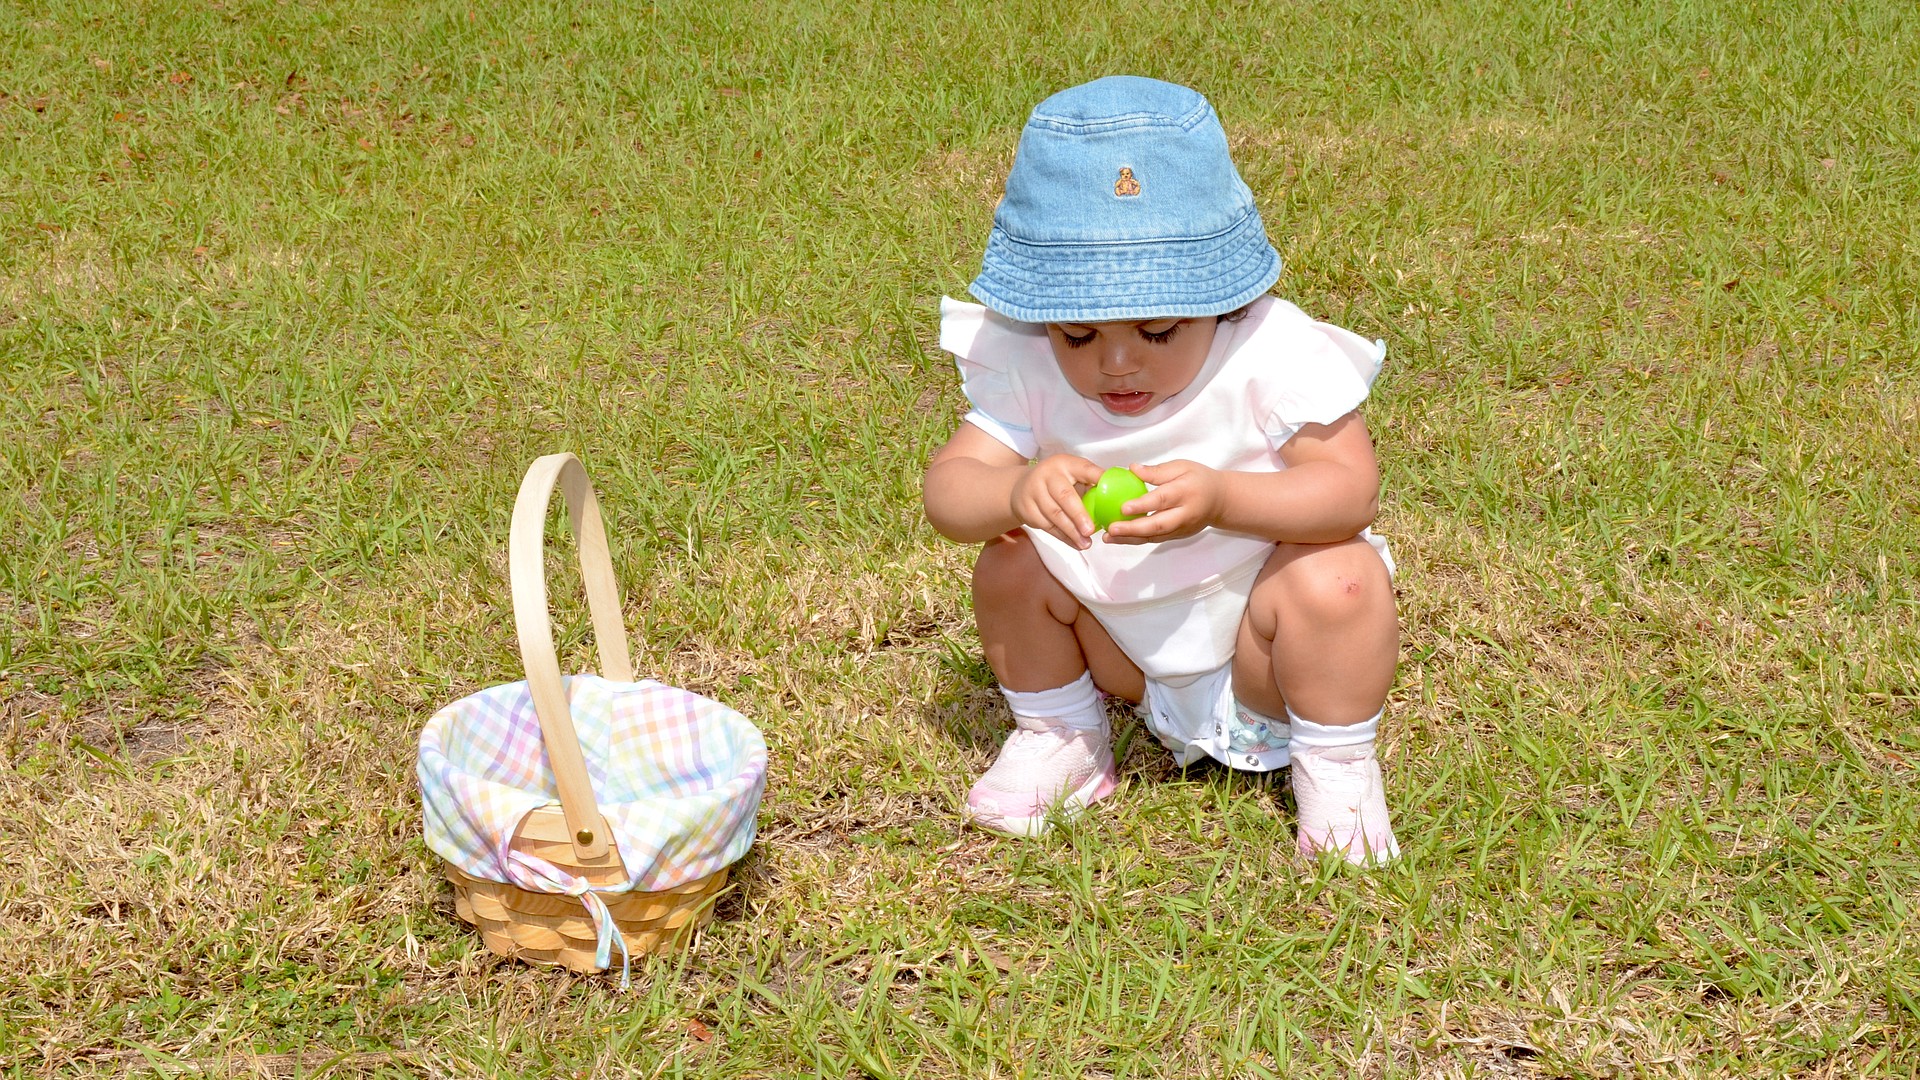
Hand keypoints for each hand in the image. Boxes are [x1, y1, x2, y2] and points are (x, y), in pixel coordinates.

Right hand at [1010, 454, 1104, 548]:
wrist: (1020, 487)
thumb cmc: (1056, 482)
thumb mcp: (1071, 474)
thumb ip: (1091, 482)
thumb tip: (1119, 496)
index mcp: (1065, 463)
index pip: (1084, 469)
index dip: (1097, 478)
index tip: (1112, 491)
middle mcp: (1048, 475)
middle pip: (1064, 496)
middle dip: (1078, 515)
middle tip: (1090, 530)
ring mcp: (1035, 492)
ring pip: (1054, 515)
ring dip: (1071, 532)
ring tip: (1086, 543)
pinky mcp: (1028, 509)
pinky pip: (1047, 526)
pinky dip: (1062, 537)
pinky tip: (1074, 543)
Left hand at [1102, 459, 1225, 544]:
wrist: (1220, 501)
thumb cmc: (1199, 480)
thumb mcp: (1181, 467)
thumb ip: (1157, 471)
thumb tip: (1132, 469)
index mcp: (1185, 492)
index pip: (1162, 499)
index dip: (1142, 505)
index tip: (1123, 507)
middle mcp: (1184, 514)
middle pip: (1158, 525)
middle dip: (1133, 529)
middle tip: (1111, 529)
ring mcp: (1181, 528)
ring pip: (1154, 536)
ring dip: (1130, 539)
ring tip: (1109, 538)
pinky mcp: (1177, 536)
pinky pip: (1155, 540)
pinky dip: (1136, 540)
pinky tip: (1119, 538)